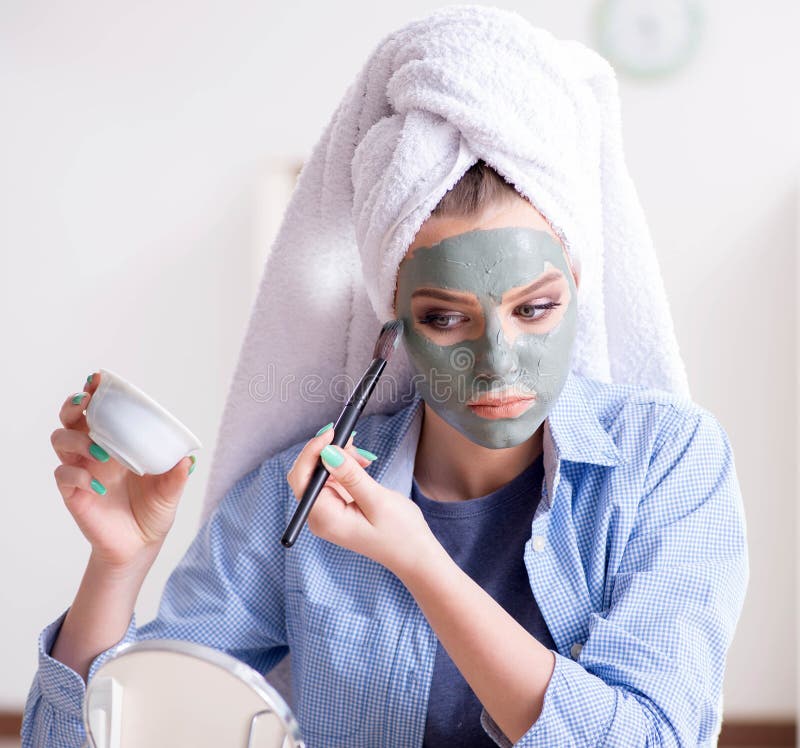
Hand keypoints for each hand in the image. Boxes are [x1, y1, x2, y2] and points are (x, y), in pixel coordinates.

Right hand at [51, 371, 193, 569]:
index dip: (94, 392)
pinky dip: (78, 475)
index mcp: (117, 442)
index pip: (99, 410)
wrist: (141, 545)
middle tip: (85, 402)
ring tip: (101, 451)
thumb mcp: (171, 490)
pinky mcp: (73, 493)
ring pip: (60, 440)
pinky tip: (99, 486)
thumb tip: (188, 459)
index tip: (97, 378)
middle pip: (70, 418)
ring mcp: (81, 470)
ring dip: (76, 439)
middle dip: (73, 405)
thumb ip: (177, 475)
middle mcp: (94, 451)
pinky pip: (64, 475)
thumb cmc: (153, 510)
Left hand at [286, 425, 440, 577]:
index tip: (332, 432)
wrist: (414, 554)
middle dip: (327, 453)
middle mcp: (320, 517)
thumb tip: (328, 452)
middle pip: (307, 473)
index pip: (302, 478)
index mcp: (324, 518)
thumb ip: (350, 476)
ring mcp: (328, 512)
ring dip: (339, 458)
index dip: (312, 451)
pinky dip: (345, 467)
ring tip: (364, 459)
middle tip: (352, 441)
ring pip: (320, 473)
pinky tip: (363, 466)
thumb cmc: (400, 533)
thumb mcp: (377, 500)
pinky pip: (332, 479)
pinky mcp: (337, 507)